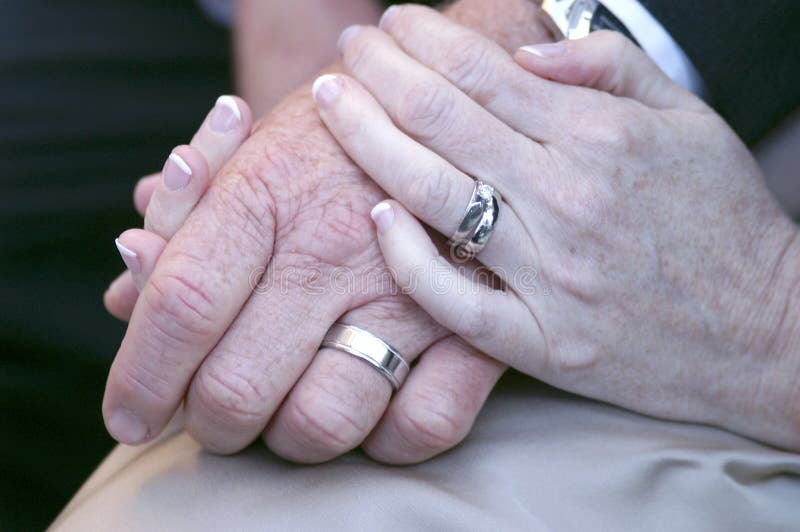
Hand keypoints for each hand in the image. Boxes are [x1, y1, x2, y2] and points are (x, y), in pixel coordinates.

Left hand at [102, 0, 549, 463]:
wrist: (456, 106)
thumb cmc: (341, 135)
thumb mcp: (255, 147)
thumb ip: (182, 220)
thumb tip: (124, 297)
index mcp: (269, 189)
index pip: (182, 303)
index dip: (140, 376)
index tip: (129, 415)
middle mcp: (337, 247)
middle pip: (238, 387)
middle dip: (207, 421)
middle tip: (214, 408)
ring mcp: (413, 291)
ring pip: (322, 423)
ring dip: (286, 435)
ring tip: (287, 404)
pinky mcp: (477, 326)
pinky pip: (422, 427)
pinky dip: (384, 438)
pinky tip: (369, 406)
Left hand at [317, 7, 799, 448]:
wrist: (763, 332)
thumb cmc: (722, 222)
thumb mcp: (687, 120)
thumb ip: (608, 67)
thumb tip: (522, 53)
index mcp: (599, 138)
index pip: (483, 72)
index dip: (426, 40)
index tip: (392, 23)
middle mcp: (565, 200)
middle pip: (441, 120)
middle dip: (381, 73)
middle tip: (348, 51)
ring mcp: (545, 275)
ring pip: (430, 193)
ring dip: (368, 138)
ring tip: (333, 102)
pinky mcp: (536, 340)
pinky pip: (449, 297)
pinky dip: (403, 255)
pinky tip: (373, 215)